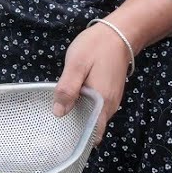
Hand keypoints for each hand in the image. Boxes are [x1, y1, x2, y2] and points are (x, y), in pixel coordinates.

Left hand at [53, 22, 132, 146]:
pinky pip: (96, 109)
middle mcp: (110, 105)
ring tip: (58, 116)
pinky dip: (85, 109)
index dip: (77, 140)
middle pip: (93, 128)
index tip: (60, 139)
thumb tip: (59, 113)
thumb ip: (67, 88)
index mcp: (102, 101)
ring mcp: (112, 100)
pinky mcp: (110, 93)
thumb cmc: (96, 46)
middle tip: (52, 128)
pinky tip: (71, 102)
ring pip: (94, 118)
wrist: (119, 32)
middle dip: (75, 130)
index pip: (92, 133)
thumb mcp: (76, 64)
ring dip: (79, 119)